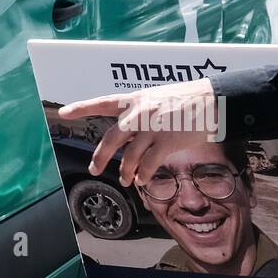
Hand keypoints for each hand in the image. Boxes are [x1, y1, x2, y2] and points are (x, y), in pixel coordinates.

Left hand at [58, 78, 217, 186]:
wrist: (213, 100)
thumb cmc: (189, 99)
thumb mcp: (158, 97)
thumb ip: (141, 113)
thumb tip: (130, 134)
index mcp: (135, 99)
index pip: (102, 102)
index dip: (81, 108)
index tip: (64, 113)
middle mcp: (140, 113)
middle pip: (111, 139)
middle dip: (100, 157)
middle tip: (94, 169)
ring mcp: (153, 128)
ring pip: (130, 157)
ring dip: (126, 172)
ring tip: (126, 179)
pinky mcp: (167, 142)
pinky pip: (148, 165)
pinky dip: (143, 176)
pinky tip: (143, 179)